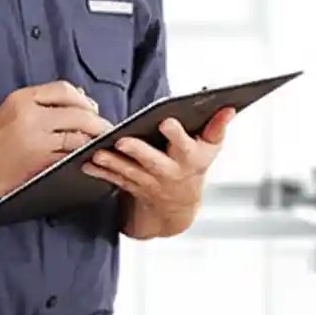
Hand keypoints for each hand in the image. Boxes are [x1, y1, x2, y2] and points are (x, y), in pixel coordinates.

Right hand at [0, 81, 112, 198]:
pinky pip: (70, 154)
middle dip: (97, 121)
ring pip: (78, 135)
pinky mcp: (41, 160)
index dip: (83, 99)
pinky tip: (85, 156)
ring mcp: (36, 139)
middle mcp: (30, 115)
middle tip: (105, 128)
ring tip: (98, 143)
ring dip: (93, 140)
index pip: (64, 90)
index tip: (92, 108)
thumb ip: (42, 102)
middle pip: (77, 112)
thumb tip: (78, 96)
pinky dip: (81, 155)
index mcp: (22, 98)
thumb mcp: (12, 110)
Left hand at [81, 107, 235, 209]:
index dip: (177, 135)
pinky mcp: (132, 187)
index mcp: (191, 159)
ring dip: (113, 162)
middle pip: (154, 162)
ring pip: (130, 172)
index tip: (167, 121)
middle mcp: (170, 172)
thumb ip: (217, 128)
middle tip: (122, 140)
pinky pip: (115, 179)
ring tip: (97, 151)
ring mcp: (150, 183)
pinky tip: (86, 162)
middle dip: (138, 151)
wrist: (179, 207)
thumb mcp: (210, 149)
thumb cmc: (194, 165)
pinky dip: (101, 171)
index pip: (186, 145)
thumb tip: (228, 107)